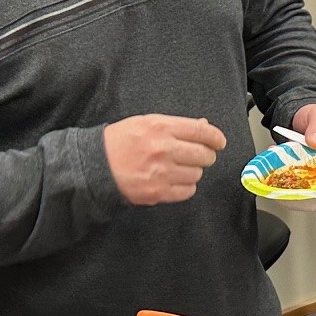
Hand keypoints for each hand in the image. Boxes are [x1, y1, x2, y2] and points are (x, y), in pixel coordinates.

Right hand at [104, 114, 227, 204]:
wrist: (95, 166)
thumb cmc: (119, 142)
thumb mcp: (145, 123)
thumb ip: (175, 125)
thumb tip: (203, 125)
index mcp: (160, 128)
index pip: (201, 131)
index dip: (215, 137)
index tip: (219, 141)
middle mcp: (164, 150)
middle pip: (204, 154)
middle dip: (207, 155)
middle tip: (201, 155)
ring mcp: (162, 173)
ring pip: (197, 174)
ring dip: (193, 171)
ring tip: (180, 167)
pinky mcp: (158, 192)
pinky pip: (187, 191)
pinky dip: (186, 186)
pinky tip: (176, 180)